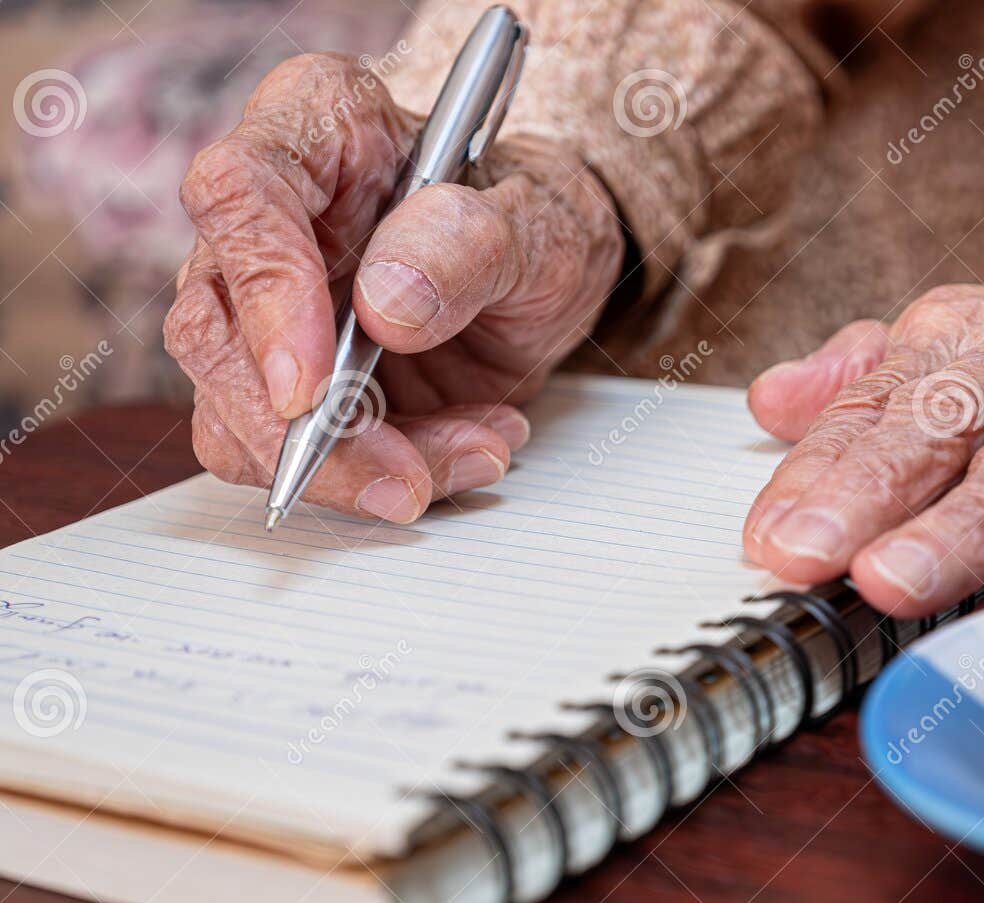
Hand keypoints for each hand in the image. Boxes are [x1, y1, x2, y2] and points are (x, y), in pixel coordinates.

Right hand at [164, 52, 622, 521]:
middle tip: (402, 476)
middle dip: (300, 427)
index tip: (313, 386)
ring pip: (240, 411)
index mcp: (317, 124)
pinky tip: (462, 451)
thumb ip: (471, 246)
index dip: (266, 292)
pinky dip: (373, 478)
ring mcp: (265, 303)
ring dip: (352, 467)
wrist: (550, 271)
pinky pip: (293, 453)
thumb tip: (384, 307)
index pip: (240, 192)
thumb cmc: (535, 219)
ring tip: (473, 452)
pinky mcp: (287, 380)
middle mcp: (269, 213)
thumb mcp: (541, 223)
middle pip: (213, 325)